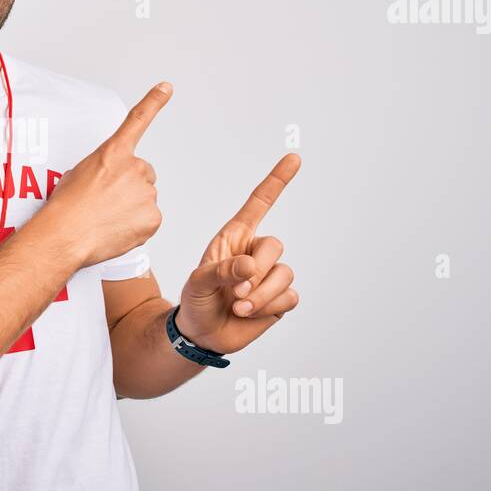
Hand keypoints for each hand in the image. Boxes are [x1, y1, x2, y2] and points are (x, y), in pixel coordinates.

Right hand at [40, 83, 171, 268]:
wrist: (66, 235)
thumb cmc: (66, 207)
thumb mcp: (77, 175)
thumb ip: (101, 170)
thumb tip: (107, 184)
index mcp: (114, 153)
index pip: (137, 120)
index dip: (154, 101)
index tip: (166, 87)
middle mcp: (135, 168)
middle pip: (143, 174)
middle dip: (130, 186)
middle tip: (108, 202)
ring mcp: (146, 193)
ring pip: (145, 198)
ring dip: (131, 207)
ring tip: (107, 219)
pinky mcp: (153, 217)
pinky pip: (149, 220)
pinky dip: (137, 226)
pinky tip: (117, 229)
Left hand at [176, 153, 300, 354]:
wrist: (202, 333)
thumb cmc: (196, 300)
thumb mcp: (198, 282)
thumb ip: (221, 270)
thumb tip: (250, 267)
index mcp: (235, 237)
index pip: (259, 204)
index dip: (276, 181)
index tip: (294, 158)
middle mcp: (255, 252)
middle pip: (275, 245)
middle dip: (255, 271)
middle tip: (233, 292)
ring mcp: (270, 275)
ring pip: (285, 273)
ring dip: (261, 294)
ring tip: (238, 306)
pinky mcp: (279, 298)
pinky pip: (289, 296)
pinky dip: (268, 307)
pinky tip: (250, 313)